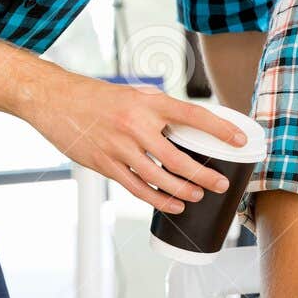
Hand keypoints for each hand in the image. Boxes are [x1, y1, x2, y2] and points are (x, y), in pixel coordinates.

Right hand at [25, 70, 246, 212]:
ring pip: (159, 178)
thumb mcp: (135, 92)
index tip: (240, 140)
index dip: (220, 129)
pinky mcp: (105, 164)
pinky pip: (137, 188)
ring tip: (198, 196)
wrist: (57, 100)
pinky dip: (157, 200)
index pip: (193, 116)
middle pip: (179, 158)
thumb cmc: (99, 96)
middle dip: (204, 175)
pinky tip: (172, 205)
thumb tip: (190, 125)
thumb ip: (160, 109)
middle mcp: (136, 124)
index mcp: (149, 102)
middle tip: (221, 184)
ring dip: (183, 191)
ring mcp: (120, 147)